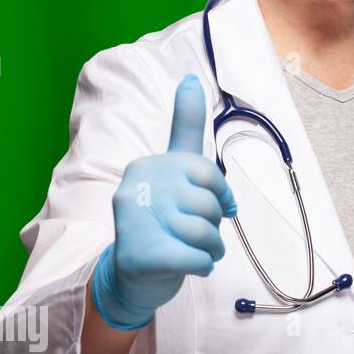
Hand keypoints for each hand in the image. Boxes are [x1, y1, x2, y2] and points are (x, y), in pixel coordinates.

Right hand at [91, 74, 237, 330]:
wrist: (133, 276)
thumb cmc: (163, 221)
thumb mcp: (174, 172)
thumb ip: (185, 128)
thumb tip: (192, 78)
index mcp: (146, 165)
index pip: (206, 172)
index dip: (220, 194)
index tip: (216, 204)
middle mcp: (136, 188)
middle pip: (209, 204)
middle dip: (214, 225)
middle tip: (195, 234)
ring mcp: (134, 221)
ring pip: (206, 233)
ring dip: (210, 249)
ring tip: (190, 250)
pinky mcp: (141, 254)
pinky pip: (199, 259)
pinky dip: (203, 266)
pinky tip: (188, 266)